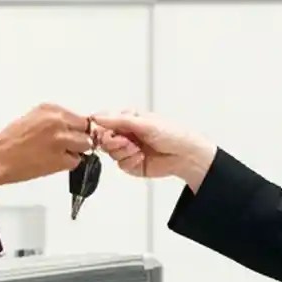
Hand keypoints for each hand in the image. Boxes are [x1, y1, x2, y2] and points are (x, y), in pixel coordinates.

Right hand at [0, 103, 92, 195]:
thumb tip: (70, 126)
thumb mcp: (32, 119)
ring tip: (57, 155)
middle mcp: (57, 121)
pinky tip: (53, 163)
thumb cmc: (9, 142)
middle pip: (85, 130)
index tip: (73, 134)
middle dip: (78, 139)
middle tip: (66, 146)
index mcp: (50, 109)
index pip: (79, 117)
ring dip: (75, 151)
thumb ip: (53, 120)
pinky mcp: (61, 159)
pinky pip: (76, 161)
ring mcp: (61, 140)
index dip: (77, 128)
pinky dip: (68, 164)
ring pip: (85, 145)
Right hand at [90, 110, 216, 191]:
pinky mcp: (131, 164)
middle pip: (104, 139)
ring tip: (138, 149)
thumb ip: (118, 120)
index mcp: (127, 119)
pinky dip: (130, 161)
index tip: (105, 132)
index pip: (104, 122)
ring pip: (111, 153)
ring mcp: (128, 149)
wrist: (185, 155)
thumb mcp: (143, 122)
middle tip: (125, 141)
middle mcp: (126, 134)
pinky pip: (120, 164)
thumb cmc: (172, 133)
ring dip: (124, 151)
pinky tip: (141, 157)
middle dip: (113, 141)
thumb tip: (97, 117)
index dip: (101, 129)